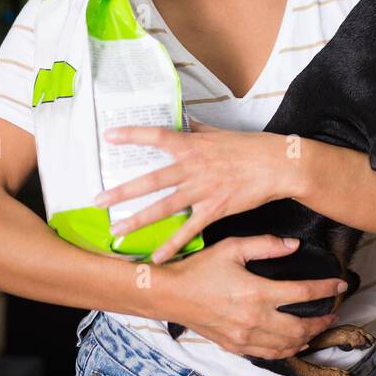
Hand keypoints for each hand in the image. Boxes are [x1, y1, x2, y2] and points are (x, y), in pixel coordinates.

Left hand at [94, 117, 299, 263]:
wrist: (279, 165)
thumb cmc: (251, 147)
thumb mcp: (220, 133)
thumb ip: (196, 128)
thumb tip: (180, 117)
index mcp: (194, 146)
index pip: (158, 136)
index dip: (133, 135)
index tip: (109, 135)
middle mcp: (194, 168)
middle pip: (152, 180)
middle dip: (122, 191)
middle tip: (96, 200)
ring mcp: (204, 190)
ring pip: (165, 207)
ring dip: (138, 219)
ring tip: (117, 229)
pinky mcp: (216, 209)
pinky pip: (190, 230)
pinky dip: (173, 245)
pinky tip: (157, 258)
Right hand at [160, 235, 342, 357]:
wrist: (169, 295)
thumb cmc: (199, 269)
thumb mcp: (232, 248)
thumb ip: (265, 245)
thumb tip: (294, 246)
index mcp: (256, 293)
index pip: (302, 293)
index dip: (326, 289)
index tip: (340, 284)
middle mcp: (253, 319)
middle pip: (301, 326)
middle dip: (323, 320)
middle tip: (334, 311)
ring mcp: (244, 337)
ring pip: (287, 345)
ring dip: (308, 337)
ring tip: (319, 327)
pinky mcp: (235, 346)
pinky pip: (269, 354)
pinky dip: (287, 350)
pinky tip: (295, 343)